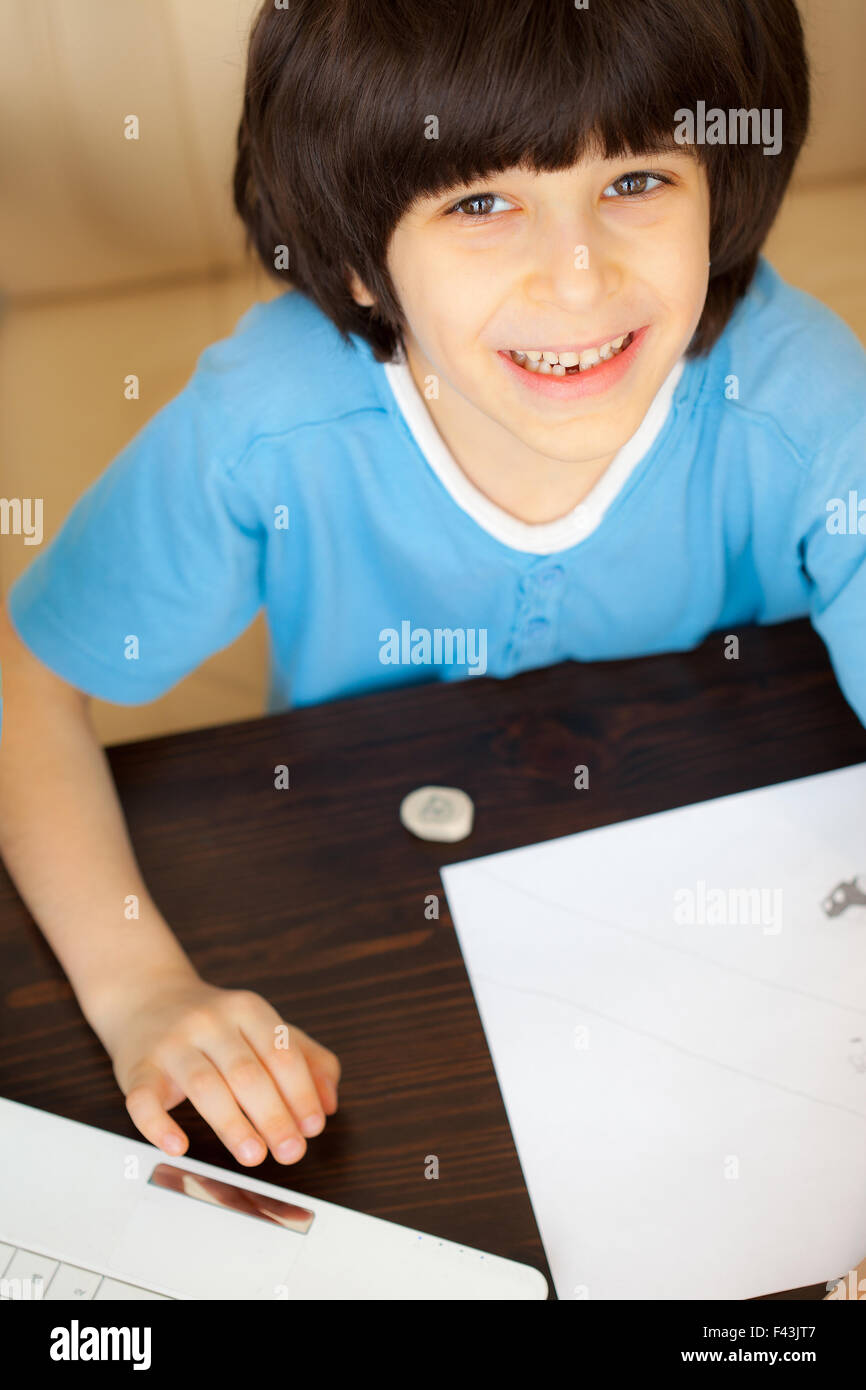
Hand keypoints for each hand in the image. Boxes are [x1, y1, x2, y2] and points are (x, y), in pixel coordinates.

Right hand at [91, 968, 340, 1166]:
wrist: (147, 997)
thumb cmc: (216, 1026)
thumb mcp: (264, 1028)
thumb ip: (306, 1059)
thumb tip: (329, 1104)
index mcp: (247, 1010)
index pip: (281, 1053)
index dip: (301, 1092)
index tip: (314, 1127)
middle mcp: (209, 1021)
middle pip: (247, 1072)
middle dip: (274, 1115)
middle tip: (291, 1152)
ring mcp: (171, 1044)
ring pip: (204, 1085)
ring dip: (232, 1123)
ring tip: (254, 1155)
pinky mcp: (137, 1068)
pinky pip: (143, 1099)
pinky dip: (159, 1125)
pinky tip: (179, 1146)